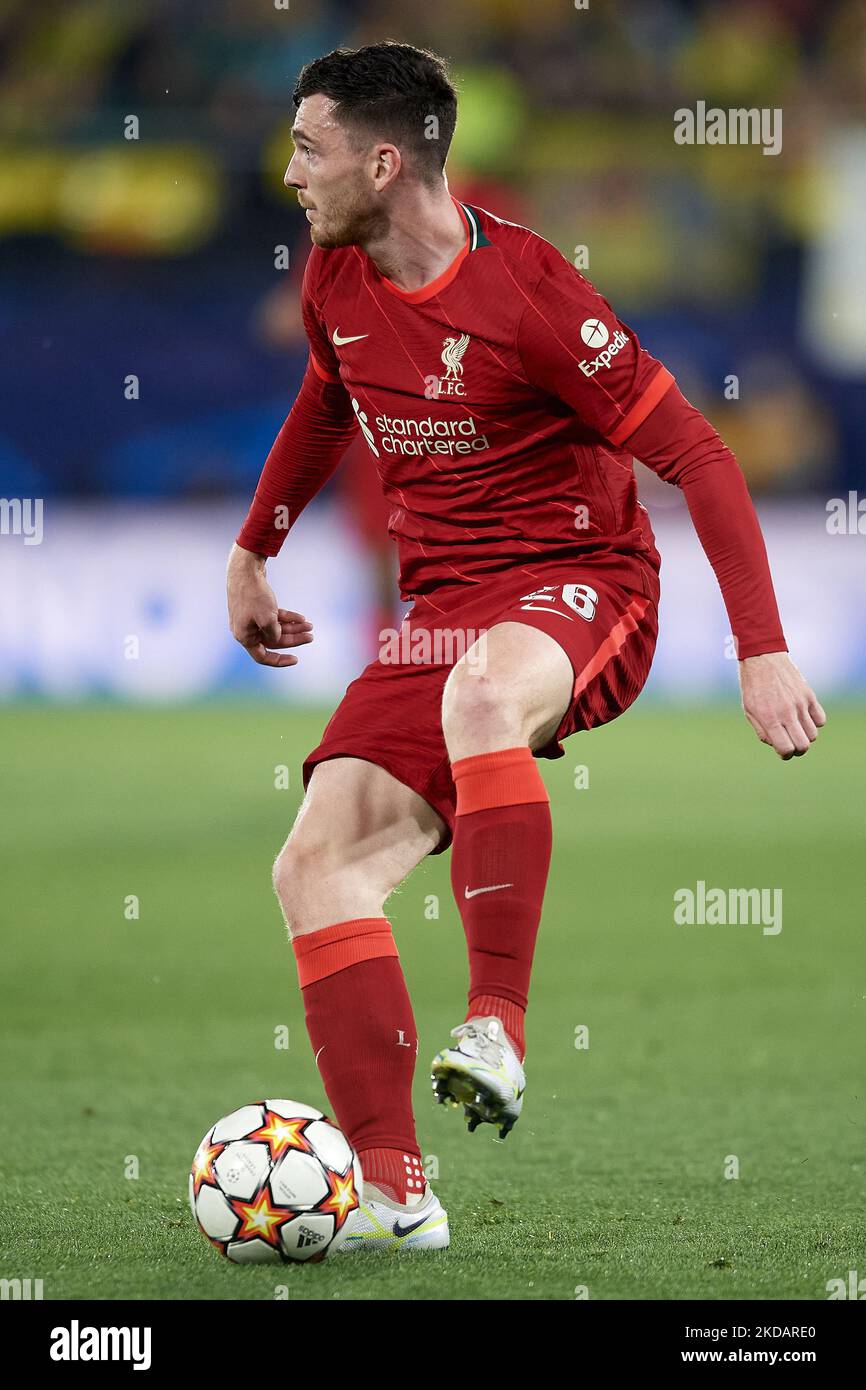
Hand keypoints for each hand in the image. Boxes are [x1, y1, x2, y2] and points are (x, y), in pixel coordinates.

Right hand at [226, 543, 312, 667]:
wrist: (245, 569)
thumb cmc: (254, 595)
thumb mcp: (267, 619)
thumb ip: (275, 635)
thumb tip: (278, 639)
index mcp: (245, 636)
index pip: (262, 657)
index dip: (279, 661)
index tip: (296, 659)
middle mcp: (247, 629)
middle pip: (274, 640)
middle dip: (293, 639)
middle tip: (311, 636)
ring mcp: (251, 618)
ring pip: (276, 628)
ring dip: (293, 627)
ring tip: (310, 625)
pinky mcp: (257, 607)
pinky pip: (274, 617)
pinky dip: (288, 617)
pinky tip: (301, 617)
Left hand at [739, 651, 825, 758]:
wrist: (762, 659)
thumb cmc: (753, 686)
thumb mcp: (749, 711)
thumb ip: (762, 731)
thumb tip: (777, 745)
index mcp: (769, 718)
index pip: (786, 749)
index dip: (785, 754)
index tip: (782, 750)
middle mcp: (787, 713)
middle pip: (803, 746)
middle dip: (797, 749)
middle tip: (791, 742)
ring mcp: (800, 704)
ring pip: (813, 735)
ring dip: (805, 736)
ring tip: (795, 727)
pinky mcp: (809, 695)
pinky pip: (820, 720)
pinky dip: (814, 722)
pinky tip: (804, 716)